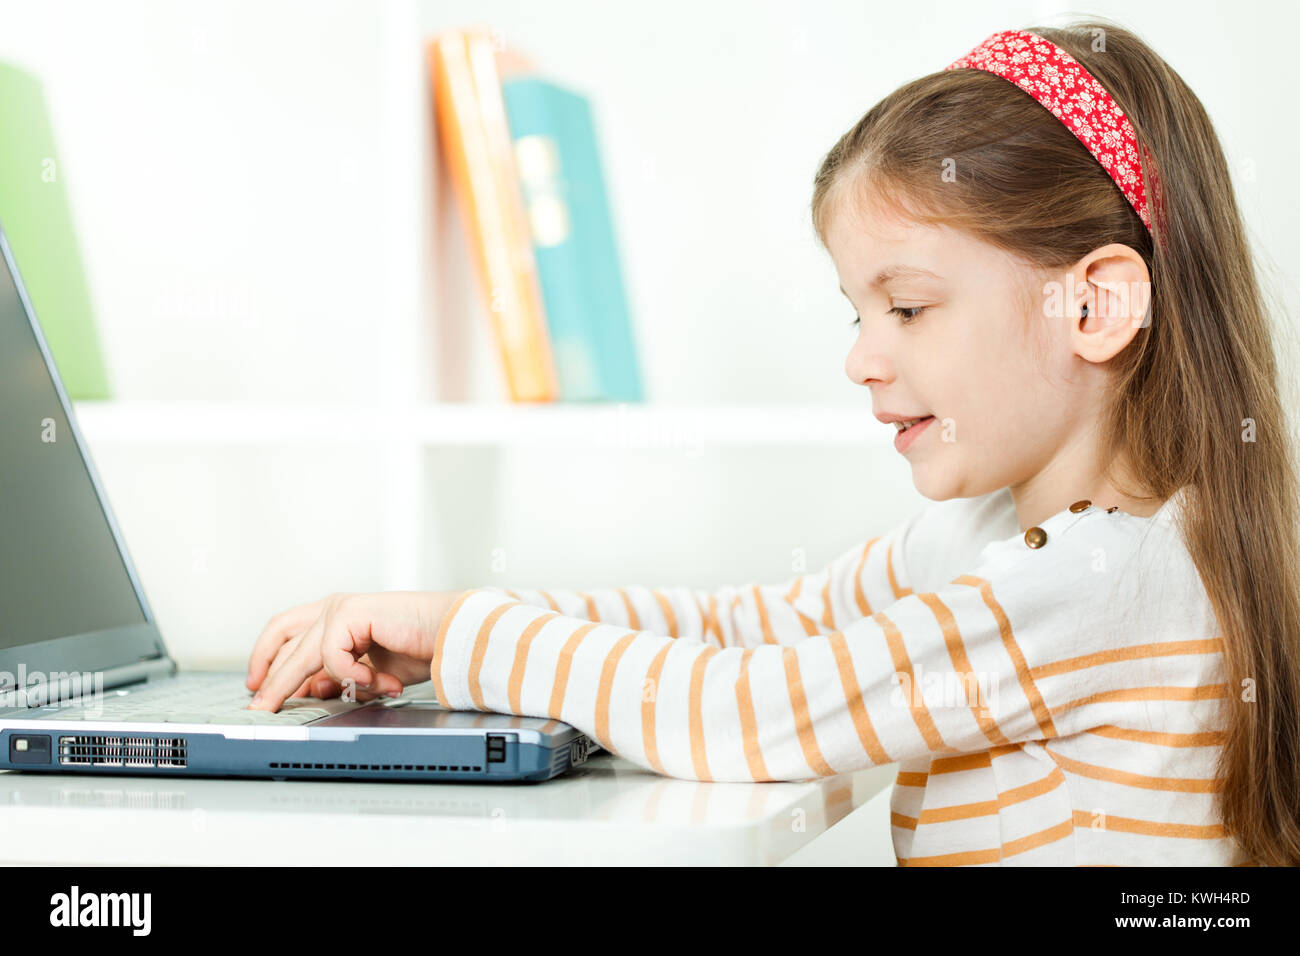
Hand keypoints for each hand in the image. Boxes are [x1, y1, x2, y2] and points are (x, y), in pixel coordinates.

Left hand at [245, 590, 461, 711]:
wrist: (450, 635)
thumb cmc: (420, 647)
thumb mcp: (368, 672)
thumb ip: (338, 677)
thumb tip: (310, 691)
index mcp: (336, 618)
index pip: (286, 634)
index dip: (265, 659)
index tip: (256, 686)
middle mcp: (333, 610)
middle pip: (285, 645)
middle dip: (273, 682)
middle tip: (262, 707)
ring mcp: (339, 609)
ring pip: (301, 655)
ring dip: (316, 686)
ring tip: (335, 700)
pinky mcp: (349, 613)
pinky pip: (331, 657)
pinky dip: (351, 676)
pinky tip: (376, 683)